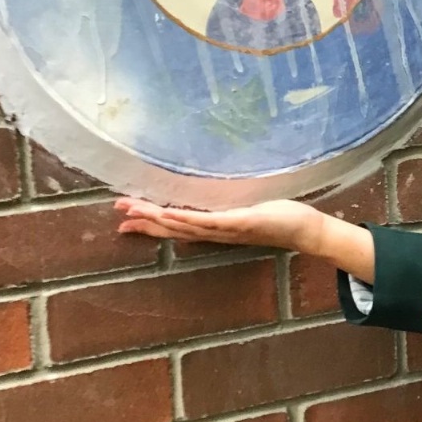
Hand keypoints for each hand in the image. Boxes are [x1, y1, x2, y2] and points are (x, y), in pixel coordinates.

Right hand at [115, 197, 323, 252]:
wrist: (304, 230)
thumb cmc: (280, 217)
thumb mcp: (248, 206)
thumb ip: (231, 201)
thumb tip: (217, 188)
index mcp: (215, 227)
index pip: (176, 226)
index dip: (149, 223)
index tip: (124, 219)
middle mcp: (216, 232)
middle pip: (172, 228)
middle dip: (143, 221)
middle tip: (117, 213)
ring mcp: (226, 229)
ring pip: (184, 225)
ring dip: (157, 219)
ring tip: (133, 211)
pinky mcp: (239, 222)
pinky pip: (208, 222)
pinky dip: (187, 220)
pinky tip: (169, 215)